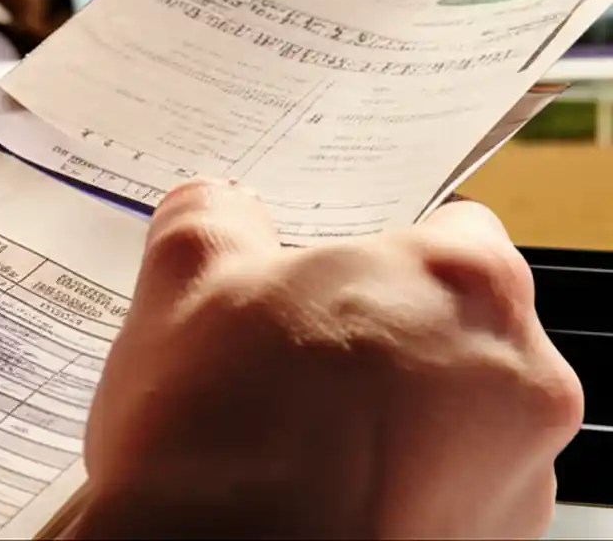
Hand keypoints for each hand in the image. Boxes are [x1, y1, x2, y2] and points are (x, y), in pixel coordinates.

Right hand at [70, 179, 580, 538]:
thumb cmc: (216, 432)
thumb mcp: (184, 280)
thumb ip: (212, 217)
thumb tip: (218, 211)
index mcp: (463, 285)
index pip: (455, 229)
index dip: (382, 246)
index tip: (330, 272)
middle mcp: (519, 380)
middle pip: (458, 328)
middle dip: (381, 336)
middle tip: (289, 355)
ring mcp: (512, 481)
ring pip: (455, 418)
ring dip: (391, 417)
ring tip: (290, 434)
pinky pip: (444, 492)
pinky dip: (391, 485)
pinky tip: (310, 490)